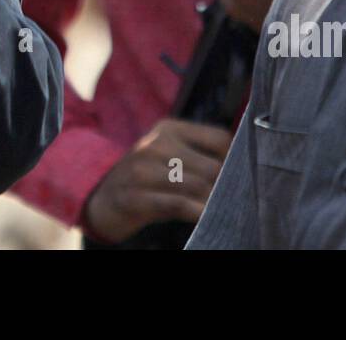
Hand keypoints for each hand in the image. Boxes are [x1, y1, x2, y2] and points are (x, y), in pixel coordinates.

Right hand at [82, 119, 233, 242]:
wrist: (104, 200)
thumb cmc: (148, 178)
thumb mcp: (169, 156)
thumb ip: (199, 155)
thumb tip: (241, 167)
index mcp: (167, 128)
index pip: (218, 139)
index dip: (233, 160)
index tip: (234, 176)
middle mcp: (154, 144)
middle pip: (211, 167)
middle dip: (224, 187)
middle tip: (229, 200)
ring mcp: (141, 171)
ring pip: (198, 187)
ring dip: (212, 203)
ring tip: (217, 210)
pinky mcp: (134, 197)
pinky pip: (178, 205)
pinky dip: (197, 213)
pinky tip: (202, 217)